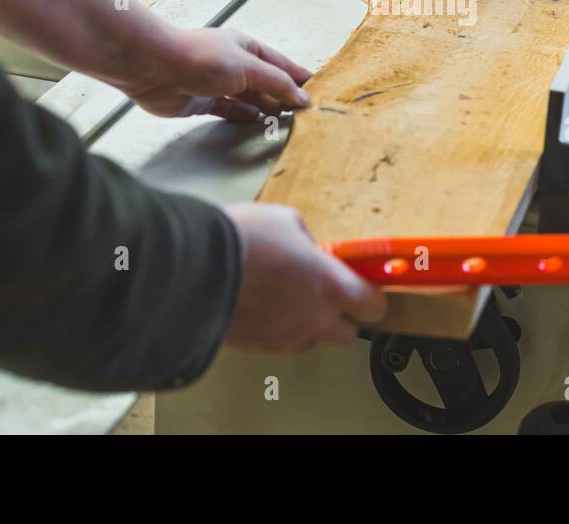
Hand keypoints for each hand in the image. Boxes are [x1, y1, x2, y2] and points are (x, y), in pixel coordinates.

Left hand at [121, 28, 312, 120]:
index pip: (282, 65)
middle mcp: (234, 64)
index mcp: (247, 48)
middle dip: (285, 96)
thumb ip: (277, 83)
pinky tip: (256, 122)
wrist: (155, 68)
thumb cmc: (202, 58)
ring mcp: (218, 84)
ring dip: (266, 107)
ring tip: (286, 121)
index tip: (319, 92)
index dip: (300, 78)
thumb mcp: (248, 67)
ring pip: (249, 98)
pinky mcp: (202, 102)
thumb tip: (303, 98)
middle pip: (266, 82)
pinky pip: (229, 110)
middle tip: (306, 114)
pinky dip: (244, 115)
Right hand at [223, 203, 386, 352]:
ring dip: (311, 325)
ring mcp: (284, 337)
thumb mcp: (286, 221)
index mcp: (330, 285)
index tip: (364, 286)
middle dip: (343, 316)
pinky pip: (281, 344)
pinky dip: (280, 330)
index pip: (373, 306)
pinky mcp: (257, 346)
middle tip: (328, 294)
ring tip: (292, 300)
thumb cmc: (242, 241)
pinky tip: (266, 309)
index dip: (370, 297)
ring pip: (313, 342)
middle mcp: (313, 318)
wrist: (195, 267)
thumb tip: (306, 248)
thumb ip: (306, 240)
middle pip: (349, 334)